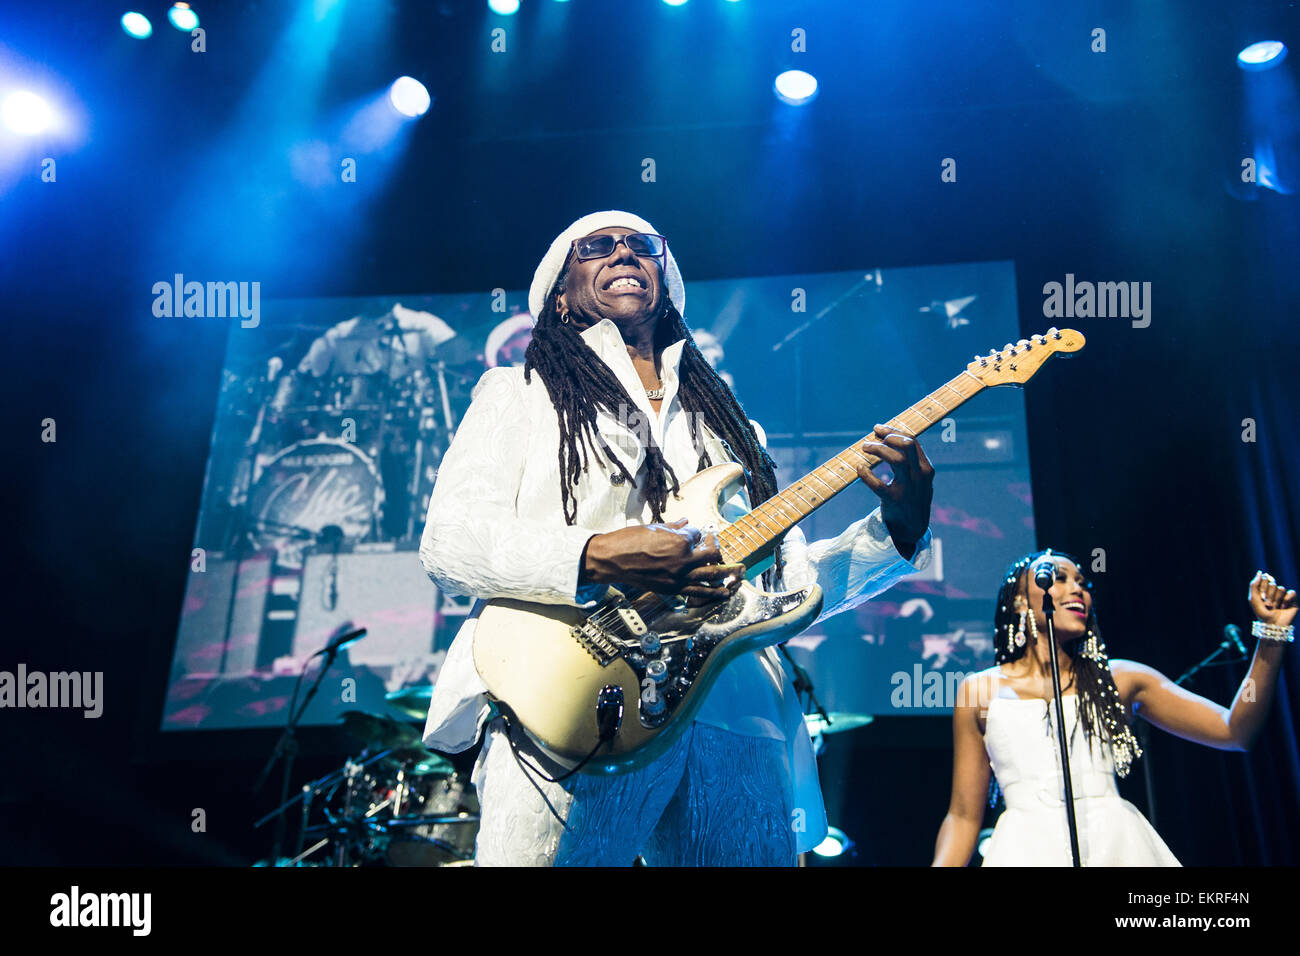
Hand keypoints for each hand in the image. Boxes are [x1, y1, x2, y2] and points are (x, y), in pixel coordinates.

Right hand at [581, 518, 744, 604]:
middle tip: (725, 551)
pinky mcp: (672, 589)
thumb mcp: (654, 527)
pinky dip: (712, 594)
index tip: (696, 534)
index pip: (697, 535)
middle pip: (712, 555)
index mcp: (679, 540)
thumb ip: (674, 527)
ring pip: (710, 576)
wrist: (613, 560)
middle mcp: (683, 559)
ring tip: (740, 576)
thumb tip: (686, 522)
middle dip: (720, 552)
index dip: (698, 534)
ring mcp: (679, 576)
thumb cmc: (629, 541)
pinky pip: (697, 593)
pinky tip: (723, 593)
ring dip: (727, 576)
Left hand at [857, 424, 934, 560]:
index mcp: (926, 469)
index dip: (893, 431)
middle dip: (888, 436)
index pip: (911, 441)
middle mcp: (919, 477)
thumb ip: (910, 460)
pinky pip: (877, 484)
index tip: (878, 428)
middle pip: (907, 446)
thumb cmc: (912, 497)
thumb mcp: (919, 478)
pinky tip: (859, 468)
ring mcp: (907, 489)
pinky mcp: (893, 501)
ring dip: (878, 449)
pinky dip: (866, 474)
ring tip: (864, 447)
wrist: (913, 527)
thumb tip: (887, 436)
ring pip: (895, 460)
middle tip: (873, 437)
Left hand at [1249, 571, 1296, 626]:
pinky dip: (1286, 600)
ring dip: (1276, 599)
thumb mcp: (1253, 598)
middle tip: (1268, 605)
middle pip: (1273, 584)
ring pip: (1281, 588)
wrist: (1272, 624)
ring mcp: (1284, 595)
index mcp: (1265, 589)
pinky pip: (1291, 592)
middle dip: (1269, 595)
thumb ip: (1254, 584)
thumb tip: (1260, 572)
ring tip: (1275, 608)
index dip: (1263, 588)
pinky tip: (1283, 607)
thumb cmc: (1261, 613)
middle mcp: (1275, 591)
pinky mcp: (1293, 600)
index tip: (1261, 597)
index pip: (1265, 579)